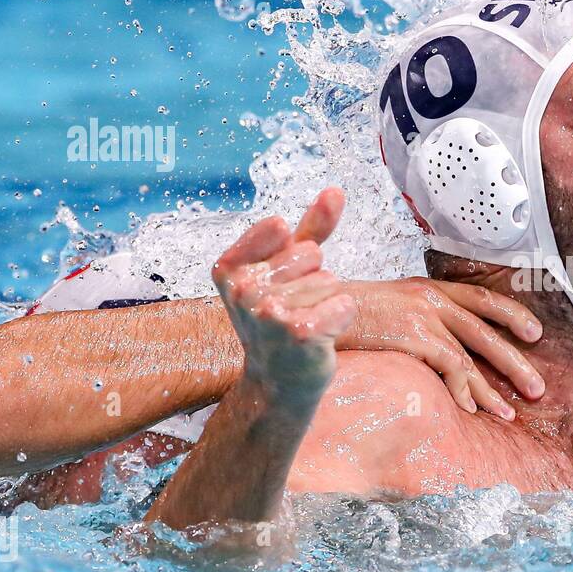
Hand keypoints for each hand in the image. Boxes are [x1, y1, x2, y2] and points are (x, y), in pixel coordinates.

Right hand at [211, 188, 355, 410]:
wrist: (280, 381)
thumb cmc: (283, 320)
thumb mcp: (290, 270)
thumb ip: (311, 228)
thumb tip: (335, 190)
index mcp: (228, 267)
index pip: (281, 230)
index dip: (294, 256)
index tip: (278, 285)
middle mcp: (241, 288)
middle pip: (311, 255)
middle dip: (314, 282)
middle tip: (294, 311)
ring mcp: (267, 312)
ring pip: (329, 281)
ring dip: (326, 304)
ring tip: (302, 326)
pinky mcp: (298, 333)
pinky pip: (344, 303)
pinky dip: (341, 319)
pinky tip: (319, 338)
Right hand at [284, 187, 545, 419]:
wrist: (307, 310)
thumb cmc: (337, 314)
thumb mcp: (381, 305)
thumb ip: (409, 317)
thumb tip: (429, 342)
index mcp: (426, 287)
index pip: (481, 298)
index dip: (511, 315)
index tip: (534, 333)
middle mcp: (430, 298)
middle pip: (488, 329)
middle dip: (516, 361)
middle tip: (539, 388)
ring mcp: (424, 316)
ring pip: (474, 356)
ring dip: (494, 389)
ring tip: (511, 415)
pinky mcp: (415, 336)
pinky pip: (452, 367)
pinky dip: (464, 392)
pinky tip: (473, 412)